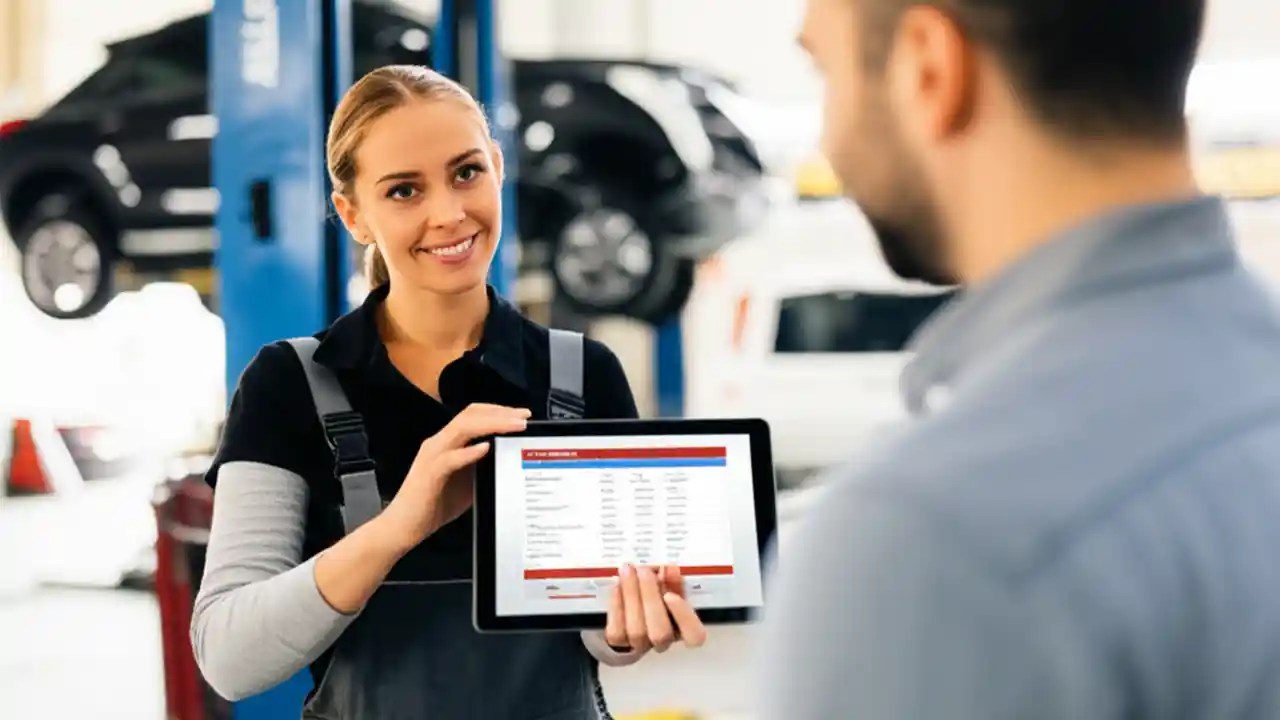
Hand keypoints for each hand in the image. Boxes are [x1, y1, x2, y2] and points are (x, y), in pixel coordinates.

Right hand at [378, 403, 529, 551]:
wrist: (404, 526)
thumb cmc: (434, 505)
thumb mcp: (467, 482)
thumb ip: (484, 466)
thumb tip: (510, 457)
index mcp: (447, 443)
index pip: (473, 415)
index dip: (498, 411)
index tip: (522, 415)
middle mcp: (438, 444)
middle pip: (470, 415)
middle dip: (500, 413)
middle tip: (524, 416)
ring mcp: (432, 456)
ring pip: (462, 429)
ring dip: (491, 425)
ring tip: (513, 426)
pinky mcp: (429, 474)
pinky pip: (450, 458)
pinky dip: (469, 452)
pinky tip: (486, 449)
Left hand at [604, 563, 707, 653]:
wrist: (630, 610)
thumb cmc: (656, 596)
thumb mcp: (669, 586)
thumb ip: (672, 581)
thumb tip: (668, 570)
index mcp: (683, 628)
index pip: (694, 635)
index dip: (683, 617)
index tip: (671, 594)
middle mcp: (664, 642)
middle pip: (660, 633)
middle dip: (651, 598)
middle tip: (644, 571)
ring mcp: (641, 645)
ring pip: (637, 631)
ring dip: (631, 596)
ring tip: (628, 571)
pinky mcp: (619, 644)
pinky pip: (617, 630)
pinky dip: (617, 603)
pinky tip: (617, 584)